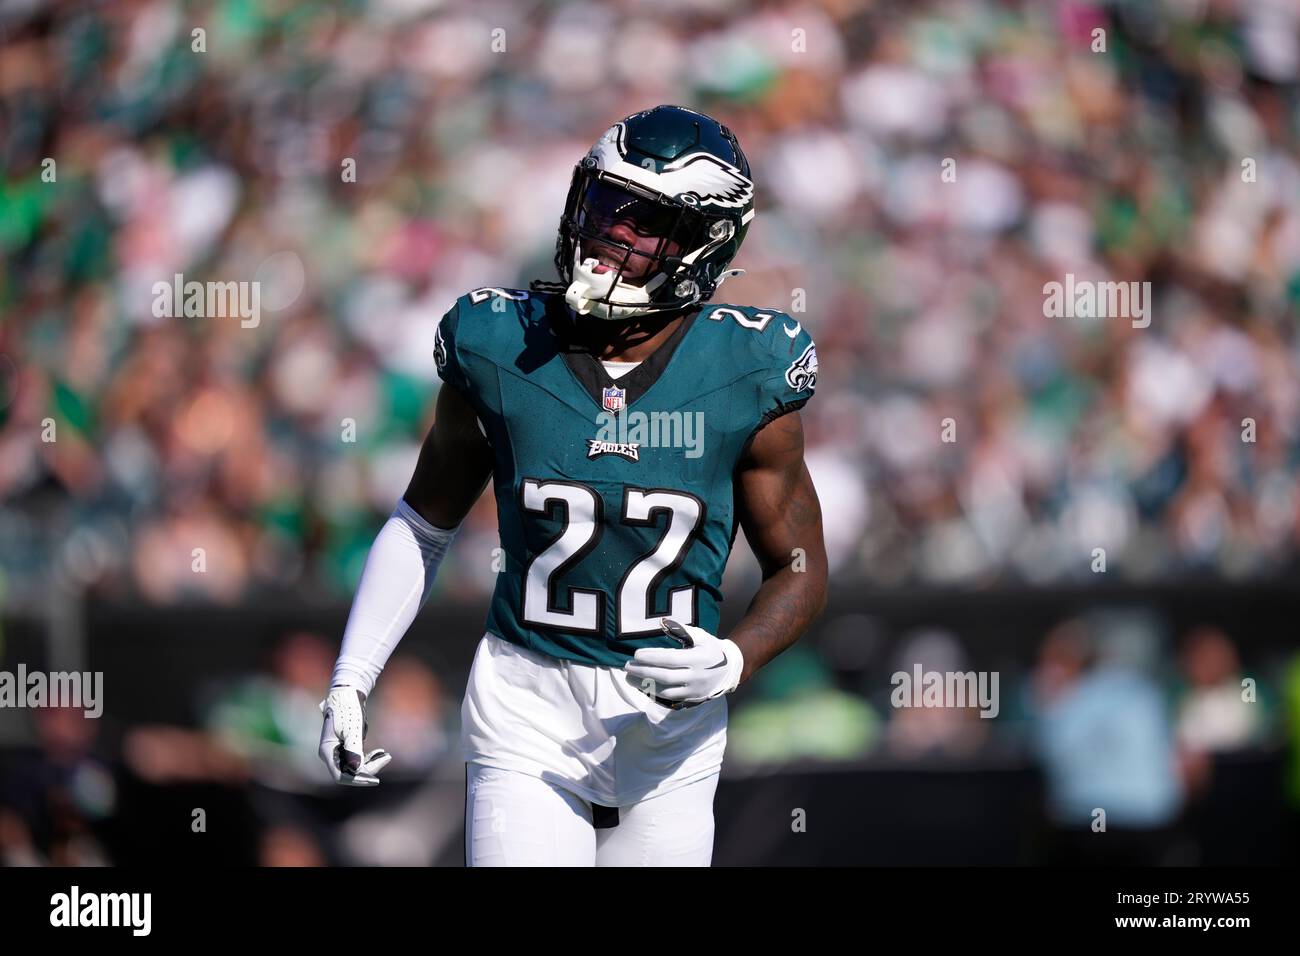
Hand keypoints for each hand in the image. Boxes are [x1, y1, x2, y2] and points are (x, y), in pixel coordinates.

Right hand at [318, 686, 391, 785]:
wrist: (348, 694)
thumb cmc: (348, 709)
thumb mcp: (352, 729)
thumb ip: (353, 749)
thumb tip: (356, 769)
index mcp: (327, 751)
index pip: (340, 776)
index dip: (357, 780)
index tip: (374, 780)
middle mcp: (331, 755)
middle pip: (350, 773)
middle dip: (368, 770)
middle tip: (386, 758)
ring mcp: (338, 752)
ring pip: (355, 767)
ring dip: (371, 764)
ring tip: (386, 755)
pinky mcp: (346, 748)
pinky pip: (358, 760)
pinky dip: (370, 758)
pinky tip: (381, 753)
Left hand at [623, 619, 743, 706]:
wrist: (729, 671)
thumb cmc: (710, 649)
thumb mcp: (700, 636)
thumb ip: (681, 630)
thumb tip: (661, 623)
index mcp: (699, 658)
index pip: (670, 659)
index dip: (652, 657)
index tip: (636, 654)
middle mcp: (697, 676)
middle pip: (665, 676)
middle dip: (643, 672)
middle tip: (627, 667)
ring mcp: (694, 691)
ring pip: (665, 691)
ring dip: (645, 685)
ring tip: (630, 678)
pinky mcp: (692, 700)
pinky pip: (669, 700)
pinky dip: (654, 694)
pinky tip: (643, 687)